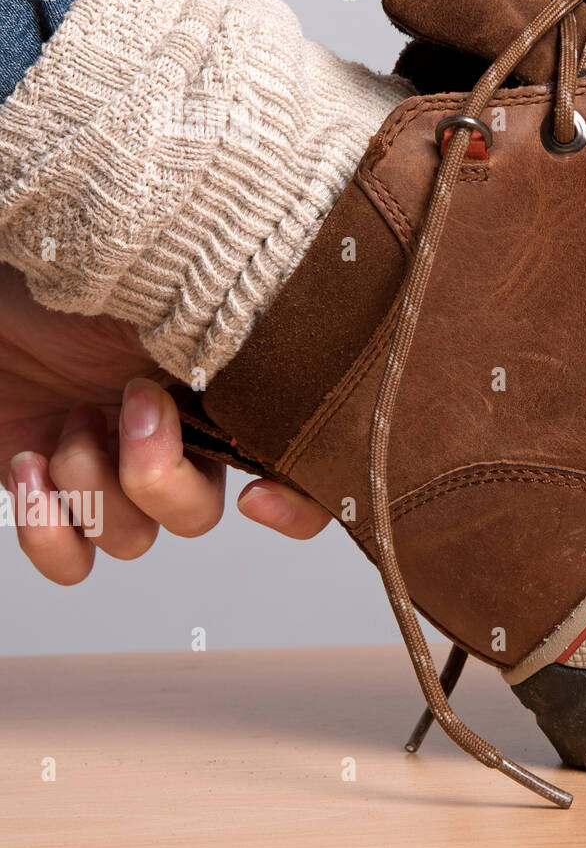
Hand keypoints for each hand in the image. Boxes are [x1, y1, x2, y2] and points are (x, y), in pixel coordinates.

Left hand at [0, 265, 329, 584]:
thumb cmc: (72, 285)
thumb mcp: (166, 300)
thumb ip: (222, 339)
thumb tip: (273, 358)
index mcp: (220, 395)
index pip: (290, 470)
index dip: (294, 506)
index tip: (254, 496)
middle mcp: (174, 441)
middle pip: (197, 517)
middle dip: (157, 475)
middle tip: (128, 405)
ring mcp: (110, 471)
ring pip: (131, 539)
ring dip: (91, 484)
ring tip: (68, 419)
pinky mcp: (51, 494)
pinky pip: (71, 562)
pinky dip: (48, 529)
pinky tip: (30, 465)